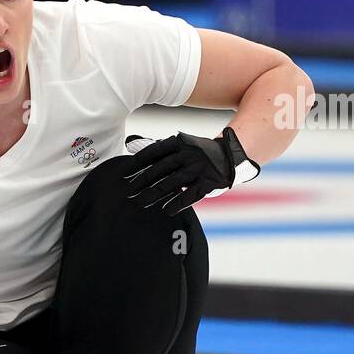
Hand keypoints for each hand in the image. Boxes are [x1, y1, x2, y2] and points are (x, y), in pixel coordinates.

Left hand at [125, 129, 251, 214]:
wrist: (231, 154)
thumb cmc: (196, 152)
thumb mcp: (179, 144)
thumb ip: (156, 146)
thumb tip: (129, 142)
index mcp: (179, 142)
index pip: (153, 152)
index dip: (136, 163)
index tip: (121, 173)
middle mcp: (188, 154)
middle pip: (160, 169)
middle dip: (141, 181)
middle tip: (127, 192)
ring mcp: (199, 168)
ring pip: (172, 183)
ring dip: (154, 194)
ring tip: (140, 203)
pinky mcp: (209, 182)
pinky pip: (191, 195)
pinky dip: (177, 203)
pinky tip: (165, 210)